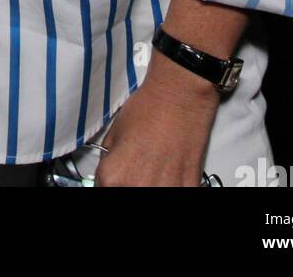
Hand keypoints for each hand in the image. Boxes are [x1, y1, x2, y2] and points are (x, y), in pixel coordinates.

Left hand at [92, 63, 219, 186]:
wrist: (179, 98)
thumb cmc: (147, 110)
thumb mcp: (113, 134)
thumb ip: (109, 161)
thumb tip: (110, 176)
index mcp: (113, 176)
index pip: (104, 190)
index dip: (111, 181)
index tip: (117, 175)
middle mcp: (137, 189)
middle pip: (128, 193)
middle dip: (130, 182)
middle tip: (138, 168)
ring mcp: (164, 192)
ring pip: (153, 195)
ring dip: (153, 185)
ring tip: (156, 167)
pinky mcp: (188, 188)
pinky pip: (175, 192)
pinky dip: (172, 183)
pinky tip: (171, 168)